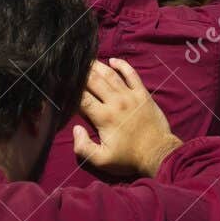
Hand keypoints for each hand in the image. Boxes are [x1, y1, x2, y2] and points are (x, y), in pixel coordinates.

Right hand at [73, 59, 179, 176]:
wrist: (157, 152)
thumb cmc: (128, 158)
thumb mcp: (102, 160)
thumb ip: (84, 147)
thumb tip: (75, 128)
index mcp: (104, 117)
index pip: (83, 98)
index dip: (71, 90)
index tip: (62, 83)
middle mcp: (115, 102)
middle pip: (95, 82)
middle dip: (82, 73)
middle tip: (72, 66)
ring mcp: (130, 95)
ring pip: (111, 75)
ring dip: (98, 66)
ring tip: (87, 60)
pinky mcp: (143, 93)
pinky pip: (132, 74)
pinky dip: (122, 65)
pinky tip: (113, 60)